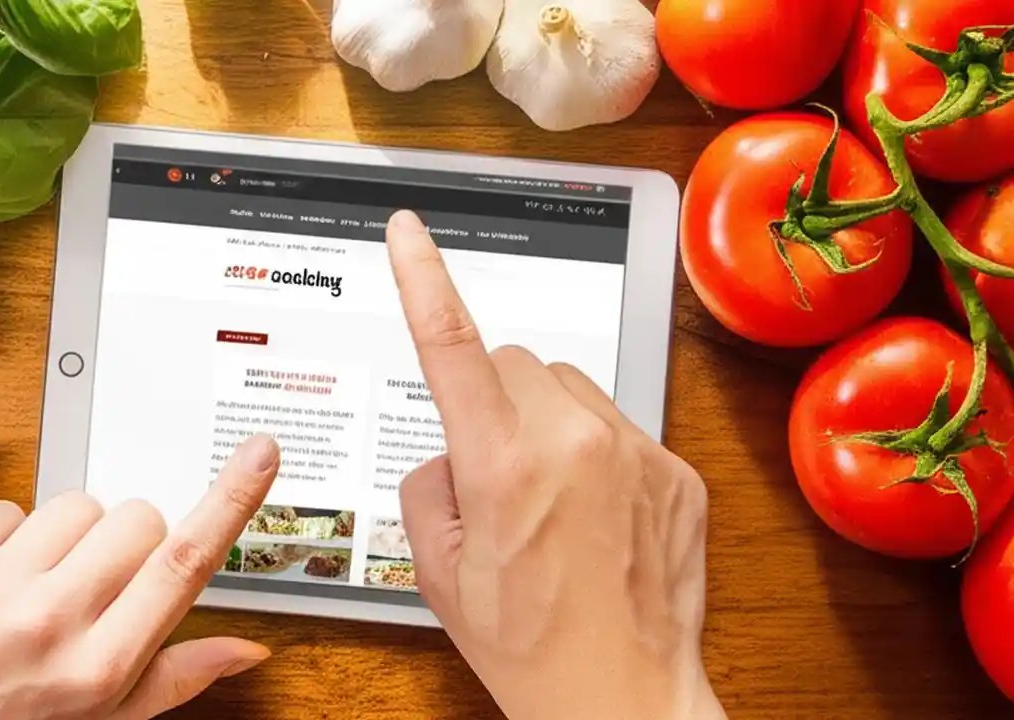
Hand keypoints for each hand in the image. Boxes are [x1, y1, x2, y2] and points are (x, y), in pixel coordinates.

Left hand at [0, 435, 281, 719]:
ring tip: (42, 585)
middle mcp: (52, 622)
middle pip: (138, 520)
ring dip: (73, 536)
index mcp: (101, 665)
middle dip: (134, 541)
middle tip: (101, 584)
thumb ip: (178, 676)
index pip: (184, 564)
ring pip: (79, 505)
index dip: (231, 502)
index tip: (259, 455)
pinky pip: (12, 506)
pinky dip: (12, 536)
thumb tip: (250, 649)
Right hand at [386, 211, 723, 719]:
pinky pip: (616, 422)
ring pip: (565, 386)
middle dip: (490, 399)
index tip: (408, 233)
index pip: (452, 345)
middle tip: (494, 477)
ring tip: (547, 501)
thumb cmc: (530, 644)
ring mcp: (634, 450)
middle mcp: (575, 441)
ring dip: (544, 420)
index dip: (423, 279)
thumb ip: (428, 482)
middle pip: (512, 360)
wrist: (622, 695)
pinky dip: (594, 451)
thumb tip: (453, 445)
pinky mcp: (674, 468)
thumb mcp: (438, 570)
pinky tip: (593, 515)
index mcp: (504, 463)